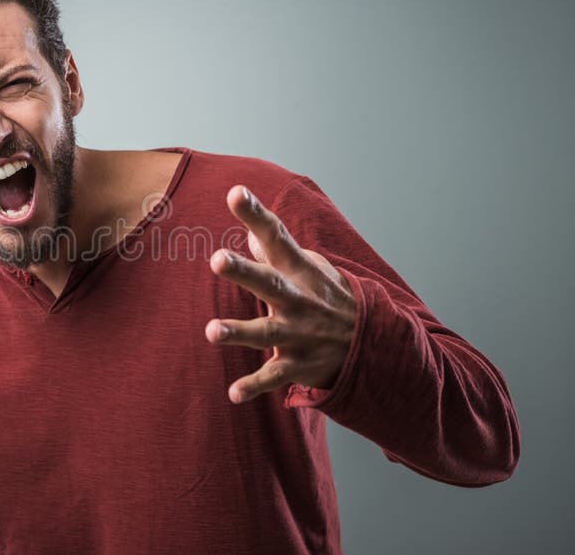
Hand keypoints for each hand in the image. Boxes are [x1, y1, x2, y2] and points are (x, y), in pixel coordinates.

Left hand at [206, 186, 355, 403]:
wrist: (376, 345)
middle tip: (216, 259)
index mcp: (299, 272)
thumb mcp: (311, 270)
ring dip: (239, 332)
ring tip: (211, 331)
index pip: (276, 237)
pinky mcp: (299, 365)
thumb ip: (277, 251)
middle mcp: (298, 300)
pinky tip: (233, 394)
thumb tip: (250, 232)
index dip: (255, 214)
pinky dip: (255, 386)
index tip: (235, 192)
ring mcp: (299, 334)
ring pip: (267, 332)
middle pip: (269, 282)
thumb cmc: (330, 299)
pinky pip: (275, 377)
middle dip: (244, 271)